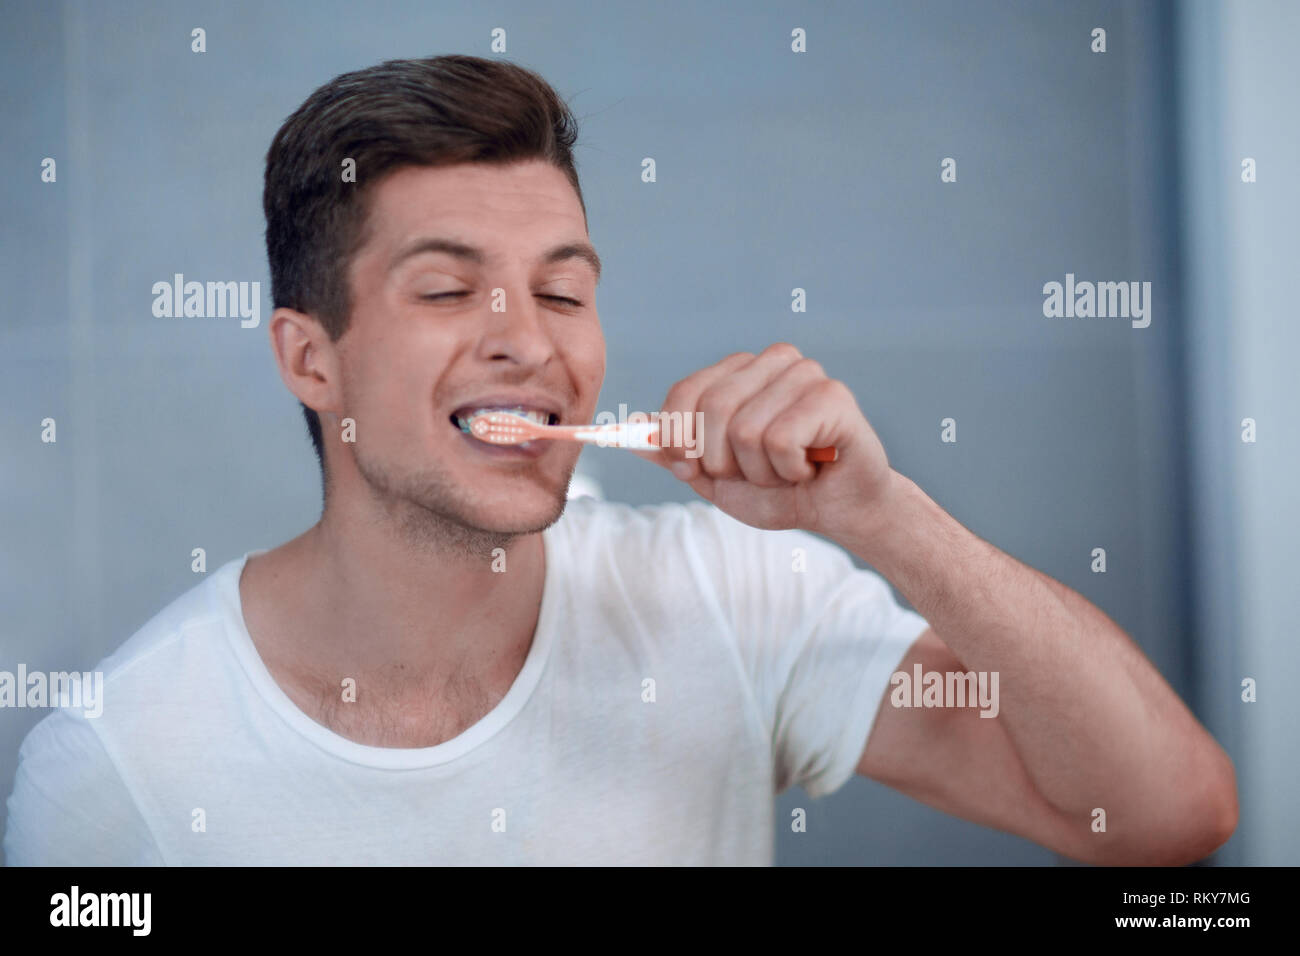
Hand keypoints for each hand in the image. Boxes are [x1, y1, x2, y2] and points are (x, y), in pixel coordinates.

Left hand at [633, 343, 895, 533]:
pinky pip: (780, 439)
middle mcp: (771, 361)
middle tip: (755, 473)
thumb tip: (633, 434)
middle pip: (712, 409)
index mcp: (738, 371)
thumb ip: (676, 453)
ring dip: (761, 472)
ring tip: (787, 470)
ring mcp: (804, 373)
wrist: (838, 511)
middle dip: (722, 462)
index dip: (678, 440)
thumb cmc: (779, 488)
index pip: (683, 393)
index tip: (692, 469)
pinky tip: (810, 467)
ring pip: (746, 430)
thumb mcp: (714, 477)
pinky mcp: (832, 395)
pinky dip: (788, 470)